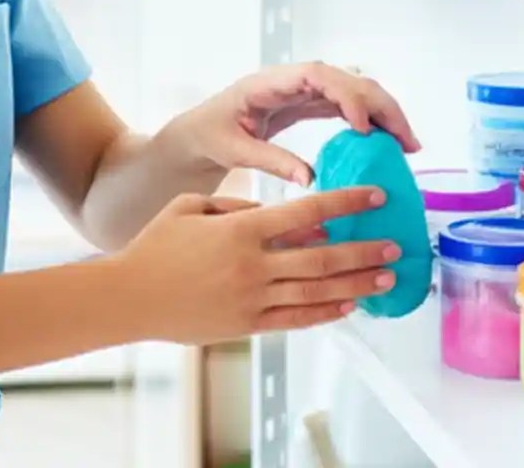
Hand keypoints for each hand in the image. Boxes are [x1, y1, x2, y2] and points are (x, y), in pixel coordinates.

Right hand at [114, 186, 400, 343]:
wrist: (129, 297)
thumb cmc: (156, 247)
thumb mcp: (192, 207)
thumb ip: (236, 204)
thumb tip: (276, 213)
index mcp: (242, 229)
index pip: (307, 212)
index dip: (346, 203)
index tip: (375, 198)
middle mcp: (253, 265)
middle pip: (323, 257)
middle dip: (364, 251)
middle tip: (395, 246)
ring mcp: (252, 298)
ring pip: (317, 292)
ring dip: (356, 284)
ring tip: (384, 279)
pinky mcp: (247, 325)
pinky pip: (296, 320)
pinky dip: (326, 314)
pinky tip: (349, 307)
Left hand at [163, 61, 420, 186]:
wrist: (198, 132)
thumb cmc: (209, 135)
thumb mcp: (234, 150)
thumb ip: (270, 161)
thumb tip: (310, 179)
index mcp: (270, 82)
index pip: (318, 75)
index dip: (346, 95)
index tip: (362, 126)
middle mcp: (293, 80)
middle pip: (347, 80)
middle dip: (380, 107)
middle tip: (405, 140)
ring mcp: (304, 90)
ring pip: (354, 92)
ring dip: (383, 114)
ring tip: (407, 145)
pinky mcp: (309, 104)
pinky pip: (346, 107)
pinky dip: (370, 122)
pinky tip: (387, 142)